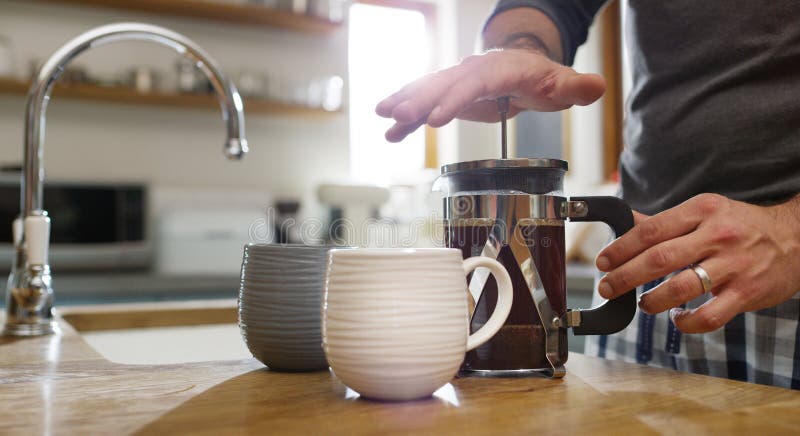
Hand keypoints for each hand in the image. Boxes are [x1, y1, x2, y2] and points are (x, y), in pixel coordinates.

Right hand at [375, 48, 605, 141]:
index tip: (436, 119)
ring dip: (405, 103)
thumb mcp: (559, 84)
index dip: (454, 100)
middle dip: (419, 100)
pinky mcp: (450, 94)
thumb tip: (595, 85)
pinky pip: (425, 102)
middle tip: (397, 114)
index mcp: (499, 69)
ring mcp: (458, 81)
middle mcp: (473, 71)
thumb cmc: (541, 78)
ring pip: (428, 90)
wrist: (524, 66)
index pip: (474, 84)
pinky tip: (391, 130)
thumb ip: (574, 87)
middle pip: (443, 84)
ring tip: (384, 117)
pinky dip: (407, 114)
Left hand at [595, 193, 799, 332]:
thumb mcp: (705, 212)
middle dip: (625, 276)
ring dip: (652, 300)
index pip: (650, 230)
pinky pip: (709, 316)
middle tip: (607, 287)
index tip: (602, 261)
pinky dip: (687, 321)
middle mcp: (717, 235)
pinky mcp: (747, 293)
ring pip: (681, 287)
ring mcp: (734, 265)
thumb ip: (665, 222)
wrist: (798, 238)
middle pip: (659, 259)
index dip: (621, 248)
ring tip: (642, 303)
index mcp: (702, 210)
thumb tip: (623, 222)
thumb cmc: (742, 226)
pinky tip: (677, 318)